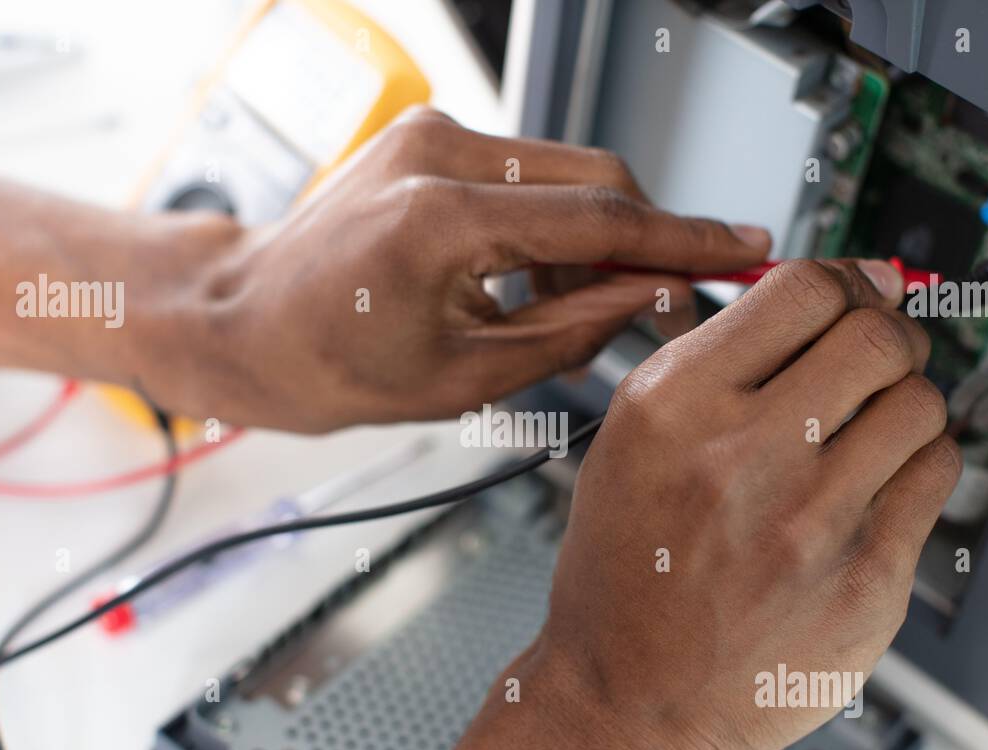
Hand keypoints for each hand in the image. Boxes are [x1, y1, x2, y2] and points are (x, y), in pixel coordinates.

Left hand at [145, 107, 771, 431]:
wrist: (244, 321)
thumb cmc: (325, 363)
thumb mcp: (465, 377)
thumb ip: (573, 331)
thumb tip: (653, 297)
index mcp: (439, 219)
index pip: (601, 219)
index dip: (684, 240)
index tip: (743, 249)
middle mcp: (438, 153)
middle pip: (596, 180)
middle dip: (641, 244)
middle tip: (662, 305)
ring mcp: (432, 135)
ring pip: (566, 177)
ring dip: (589, 244)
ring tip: (564, 316)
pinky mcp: (430, 139)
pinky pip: (526, 175)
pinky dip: (548, 229)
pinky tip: (530, 286)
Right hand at [360, 258, 960, 749]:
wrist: (624, 703)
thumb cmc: (620, 580)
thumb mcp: (625, 446)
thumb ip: (711, 362)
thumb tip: (809, 291)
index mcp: (674, 406)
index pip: (802, 288)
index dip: (840, 281)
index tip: (851, 291)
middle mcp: (745, 453)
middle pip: (876, 333)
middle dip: (885, 330)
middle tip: (876, 351)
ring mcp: (814, 520)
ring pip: (920, 401)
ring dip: (905, 399)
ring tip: (873, 427)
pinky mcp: (867, 579)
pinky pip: (936, 476)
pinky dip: (919, 465)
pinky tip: (881, 483)